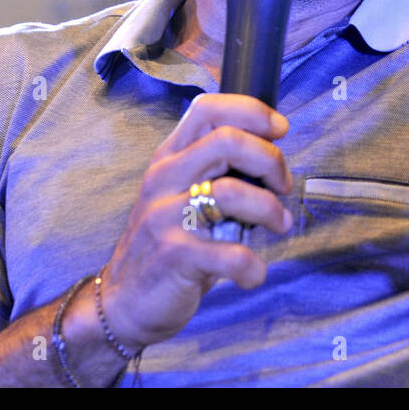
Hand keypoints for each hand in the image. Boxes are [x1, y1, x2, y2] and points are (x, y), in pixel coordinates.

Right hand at [97, 93, 294, 350]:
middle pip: (228, 141)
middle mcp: (164, 178)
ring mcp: (165, 215)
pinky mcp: (173, 255)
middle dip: (271, 160)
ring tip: (279, 225)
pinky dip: (252, 265)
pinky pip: (230, 253)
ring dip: (270, 209)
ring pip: (232, 192)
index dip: (252, 111)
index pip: (208, 109)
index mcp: (171, 156)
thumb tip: (273, 152)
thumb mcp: (185, 193)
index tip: (281, 129)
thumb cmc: (172, 240)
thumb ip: (217, 168)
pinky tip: (253, 273)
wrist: (125, 299)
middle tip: (283, 186)